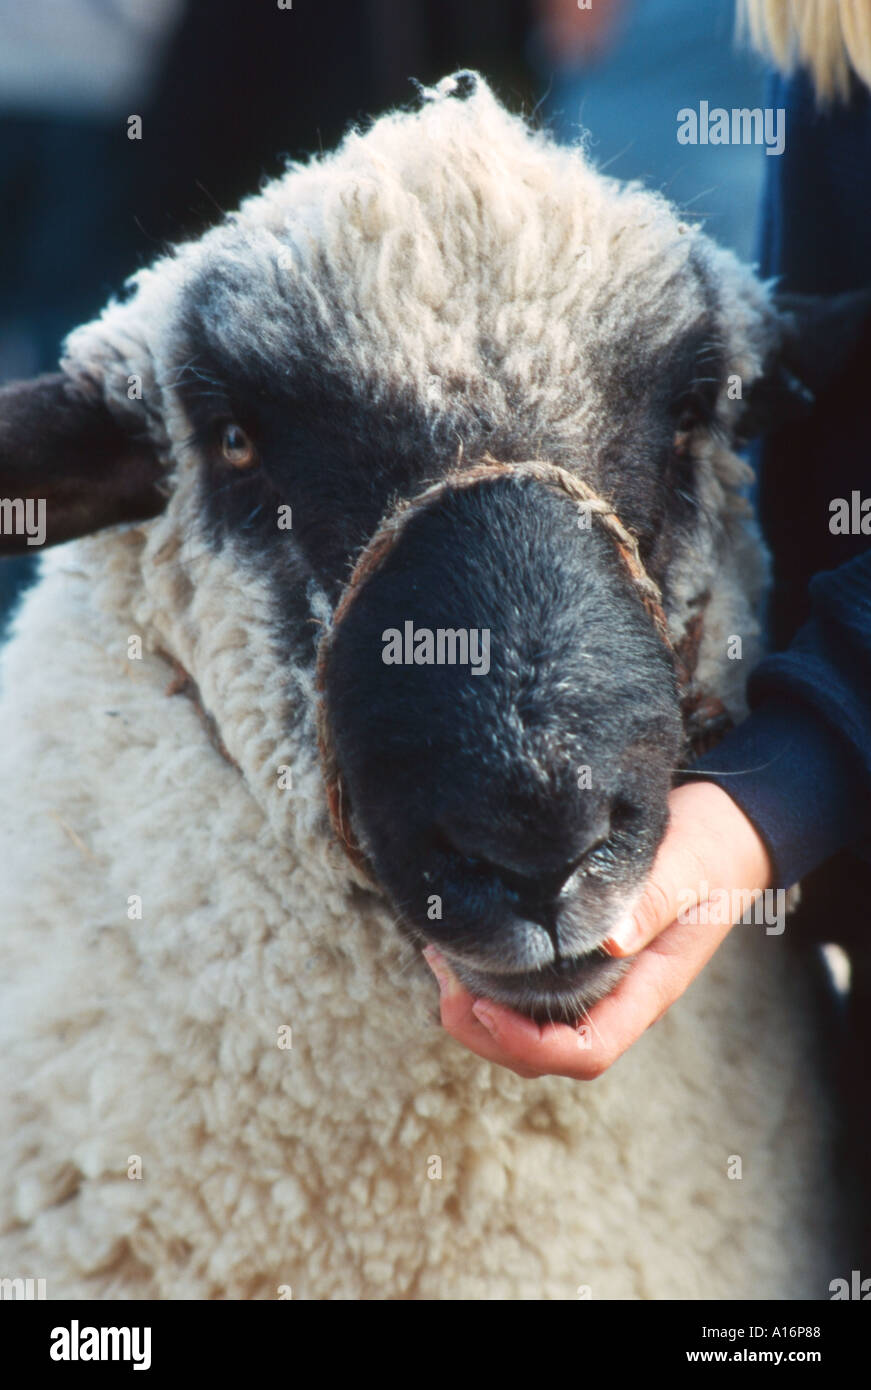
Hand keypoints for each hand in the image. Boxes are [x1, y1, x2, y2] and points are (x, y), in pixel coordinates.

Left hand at [423, 781, 771, 1078]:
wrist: (726, 831)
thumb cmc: (709, 848)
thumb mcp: (686, 867)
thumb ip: (652, 901)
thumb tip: (609, 942)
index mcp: (648, 988)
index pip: (587, 1051)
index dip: (528, 1044)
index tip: (483, 1003)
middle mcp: (619, 998)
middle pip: (546, 1057)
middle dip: (486, 1034)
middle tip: (443, 978)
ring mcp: (599, 984)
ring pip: (531, 1034)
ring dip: (479, 1013)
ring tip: (440, 961)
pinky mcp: (580, 960)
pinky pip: (529, 997)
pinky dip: (488, 984)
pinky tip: (460, 947)